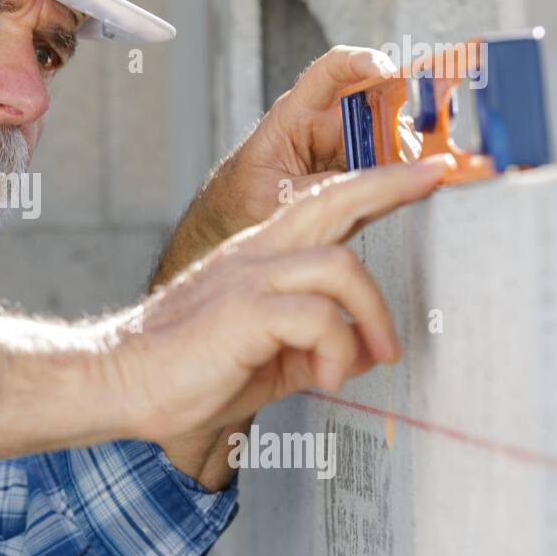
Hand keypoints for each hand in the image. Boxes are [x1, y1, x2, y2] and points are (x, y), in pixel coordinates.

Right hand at [115, 155, 450, 450]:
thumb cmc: (187, 371)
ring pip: (341, 267)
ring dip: (371, 318)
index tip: (422, 173)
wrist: (122, 381)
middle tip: (434, 176)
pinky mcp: (242, 311)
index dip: (376, 185)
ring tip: (367, 360)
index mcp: (259, 257)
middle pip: (333, 200)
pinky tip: (325, 378)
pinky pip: (318, 318)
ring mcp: (247, 278)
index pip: (324, 206)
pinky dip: (337, 353)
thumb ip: (314, 345)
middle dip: (390, 185)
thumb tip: (363, 352)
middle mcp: (255, 255)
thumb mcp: (266, 356)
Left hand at [160, 47, 423, 276]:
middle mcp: (324, 122)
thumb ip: (327, 189)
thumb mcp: (278, 198)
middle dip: (401, 117)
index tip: (387, 70)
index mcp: (294, 114)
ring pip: (390, 134)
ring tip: (415, 172)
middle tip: (417, 143)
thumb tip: (378, 182)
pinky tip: (414, 183)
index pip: (330, 71)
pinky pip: (390, 162)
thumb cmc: (240, 201)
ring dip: (407, 151)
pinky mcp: (358, 167)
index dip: (361, 62)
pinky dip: (406, 171)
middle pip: (376, 102)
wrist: (232, 227)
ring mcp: (344, 144)